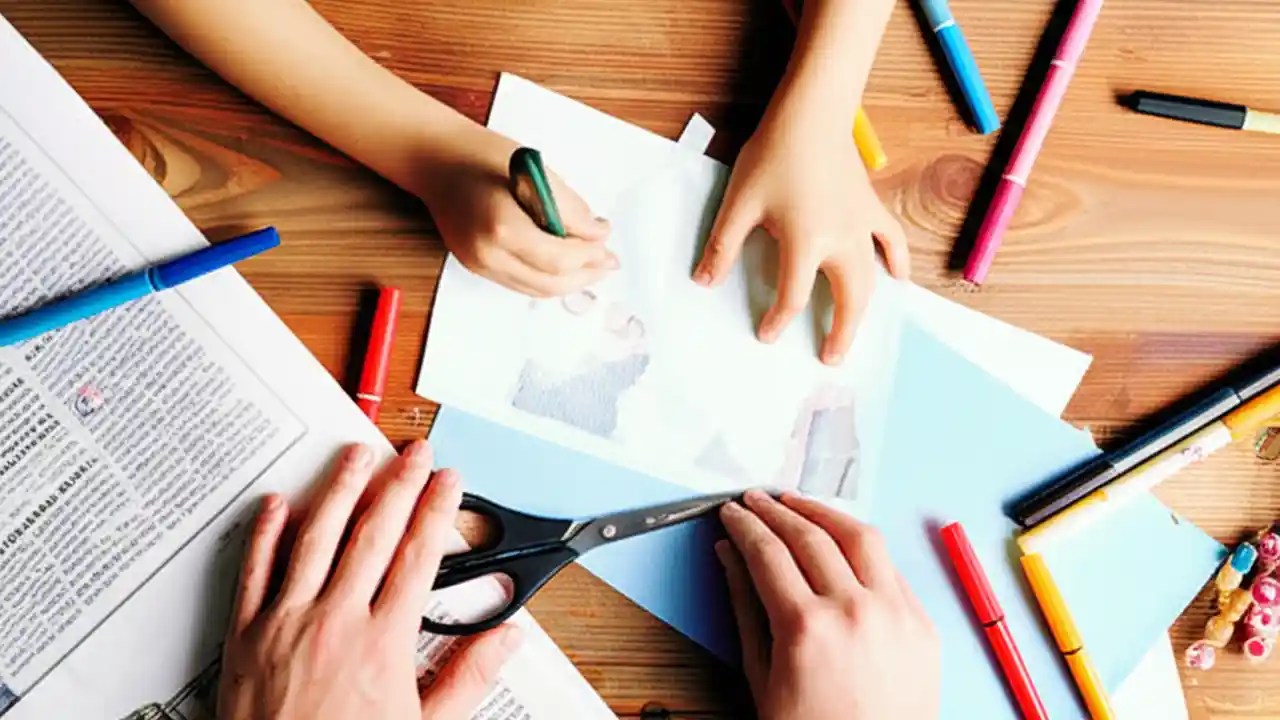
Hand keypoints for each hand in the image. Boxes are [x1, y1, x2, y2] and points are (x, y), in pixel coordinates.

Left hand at [218, 441, 521, 719]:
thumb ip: (466, 678)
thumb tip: (504, 640)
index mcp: (383, 642)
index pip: (419, 556)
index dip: (438, 511)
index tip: (449, 483)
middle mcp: (336, 622)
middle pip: (373, 534)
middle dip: (399, 485)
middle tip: (414, 454)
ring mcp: (287, 623)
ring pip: (316, 538)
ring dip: (339, 489)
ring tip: (355, 456)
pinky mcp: (245, 635)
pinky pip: (255, 570)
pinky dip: (265, 532)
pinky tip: (277, 504)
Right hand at [417, 124, 615, 296]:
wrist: (435, 160)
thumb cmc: (482, 156)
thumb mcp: (535, 171)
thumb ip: (569, 208)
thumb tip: (598, 234)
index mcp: (502, 226)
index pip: (558, 258)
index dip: (589, 255)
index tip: (607, 242)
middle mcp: (488, 254)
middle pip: (549, 283)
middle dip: (584, 275)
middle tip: (608, 262)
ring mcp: (479, 264)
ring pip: (535, 289)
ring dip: (568, 282)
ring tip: (592, 267)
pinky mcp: (476, 267)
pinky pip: (520, 283)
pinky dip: (546, 278)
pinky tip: (563, 266)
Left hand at [694, 114, 908, 364]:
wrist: (812, 112)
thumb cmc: (775, 152)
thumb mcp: (740, 201)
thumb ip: (724, 245)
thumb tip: (704, 281)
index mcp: (807, 241)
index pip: (792, 295)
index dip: (778, 320)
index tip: (766, 335)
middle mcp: (841, 240)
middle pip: (848, 299)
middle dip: (840, 332)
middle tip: (830, 357)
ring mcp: (862, 225)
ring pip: (871, 279)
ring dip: (864, 309)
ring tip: (855, 331)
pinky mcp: (871, 207)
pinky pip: (891, 242)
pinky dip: (897, 262)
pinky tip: (898, 279)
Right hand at [717, 490, 938, 719]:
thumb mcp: (762, 676)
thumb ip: (745, 607)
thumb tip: (730, 555)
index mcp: (807, 629)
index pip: (768, 551)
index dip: (744, 525)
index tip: (732, 513)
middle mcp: (855, 612)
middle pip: (809, 535)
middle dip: (776, 510)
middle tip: (755, 500)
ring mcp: (896, 615)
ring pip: (860, 536)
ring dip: (823, 513)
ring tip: (797, 504)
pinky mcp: (923, 625)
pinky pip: (891, 569)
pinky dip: (862, 547)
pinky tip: (841, 541)